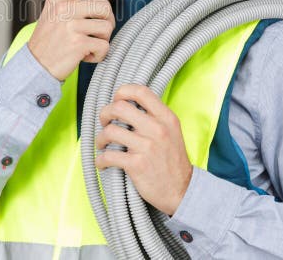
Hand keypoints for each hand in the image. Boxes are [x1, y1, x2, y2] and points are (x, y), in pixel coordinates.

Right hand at [28, 0, 125, 79]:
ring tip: (87, 46)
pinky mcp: (78, 44)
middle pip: (104, 7)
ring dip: (102, 41)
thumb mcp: (53, 14)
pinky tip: (85, 57)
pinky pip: (104, 46)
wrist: (35, 66)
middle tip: (96, 34)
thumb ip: (72, 2)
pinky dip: (99, 55)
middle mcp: (64, 9)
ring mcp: (70, 26)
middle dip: (107, 22)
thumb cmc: (49, 41)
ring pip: (107, 28)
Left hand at [95, 84, 191, 215]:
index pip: (141, 91)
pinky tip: (103, 162)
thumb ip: (154, 117)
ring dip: (100, 138)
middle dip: (105, 114)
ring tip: (102, 144)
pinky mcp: (137, 164)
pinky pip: (108, 155)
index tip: (116, 101)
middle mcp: (158, 129)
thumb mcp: (172, 132)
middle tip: (104, 123)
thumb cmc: (172, 160)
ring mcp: (147, 146)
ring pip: (110, 131)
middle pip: (120, 107)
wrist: (182, 191)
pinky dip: (100, 159)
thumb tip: (126, 105)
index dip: (123, 92)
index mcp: (166, 118)